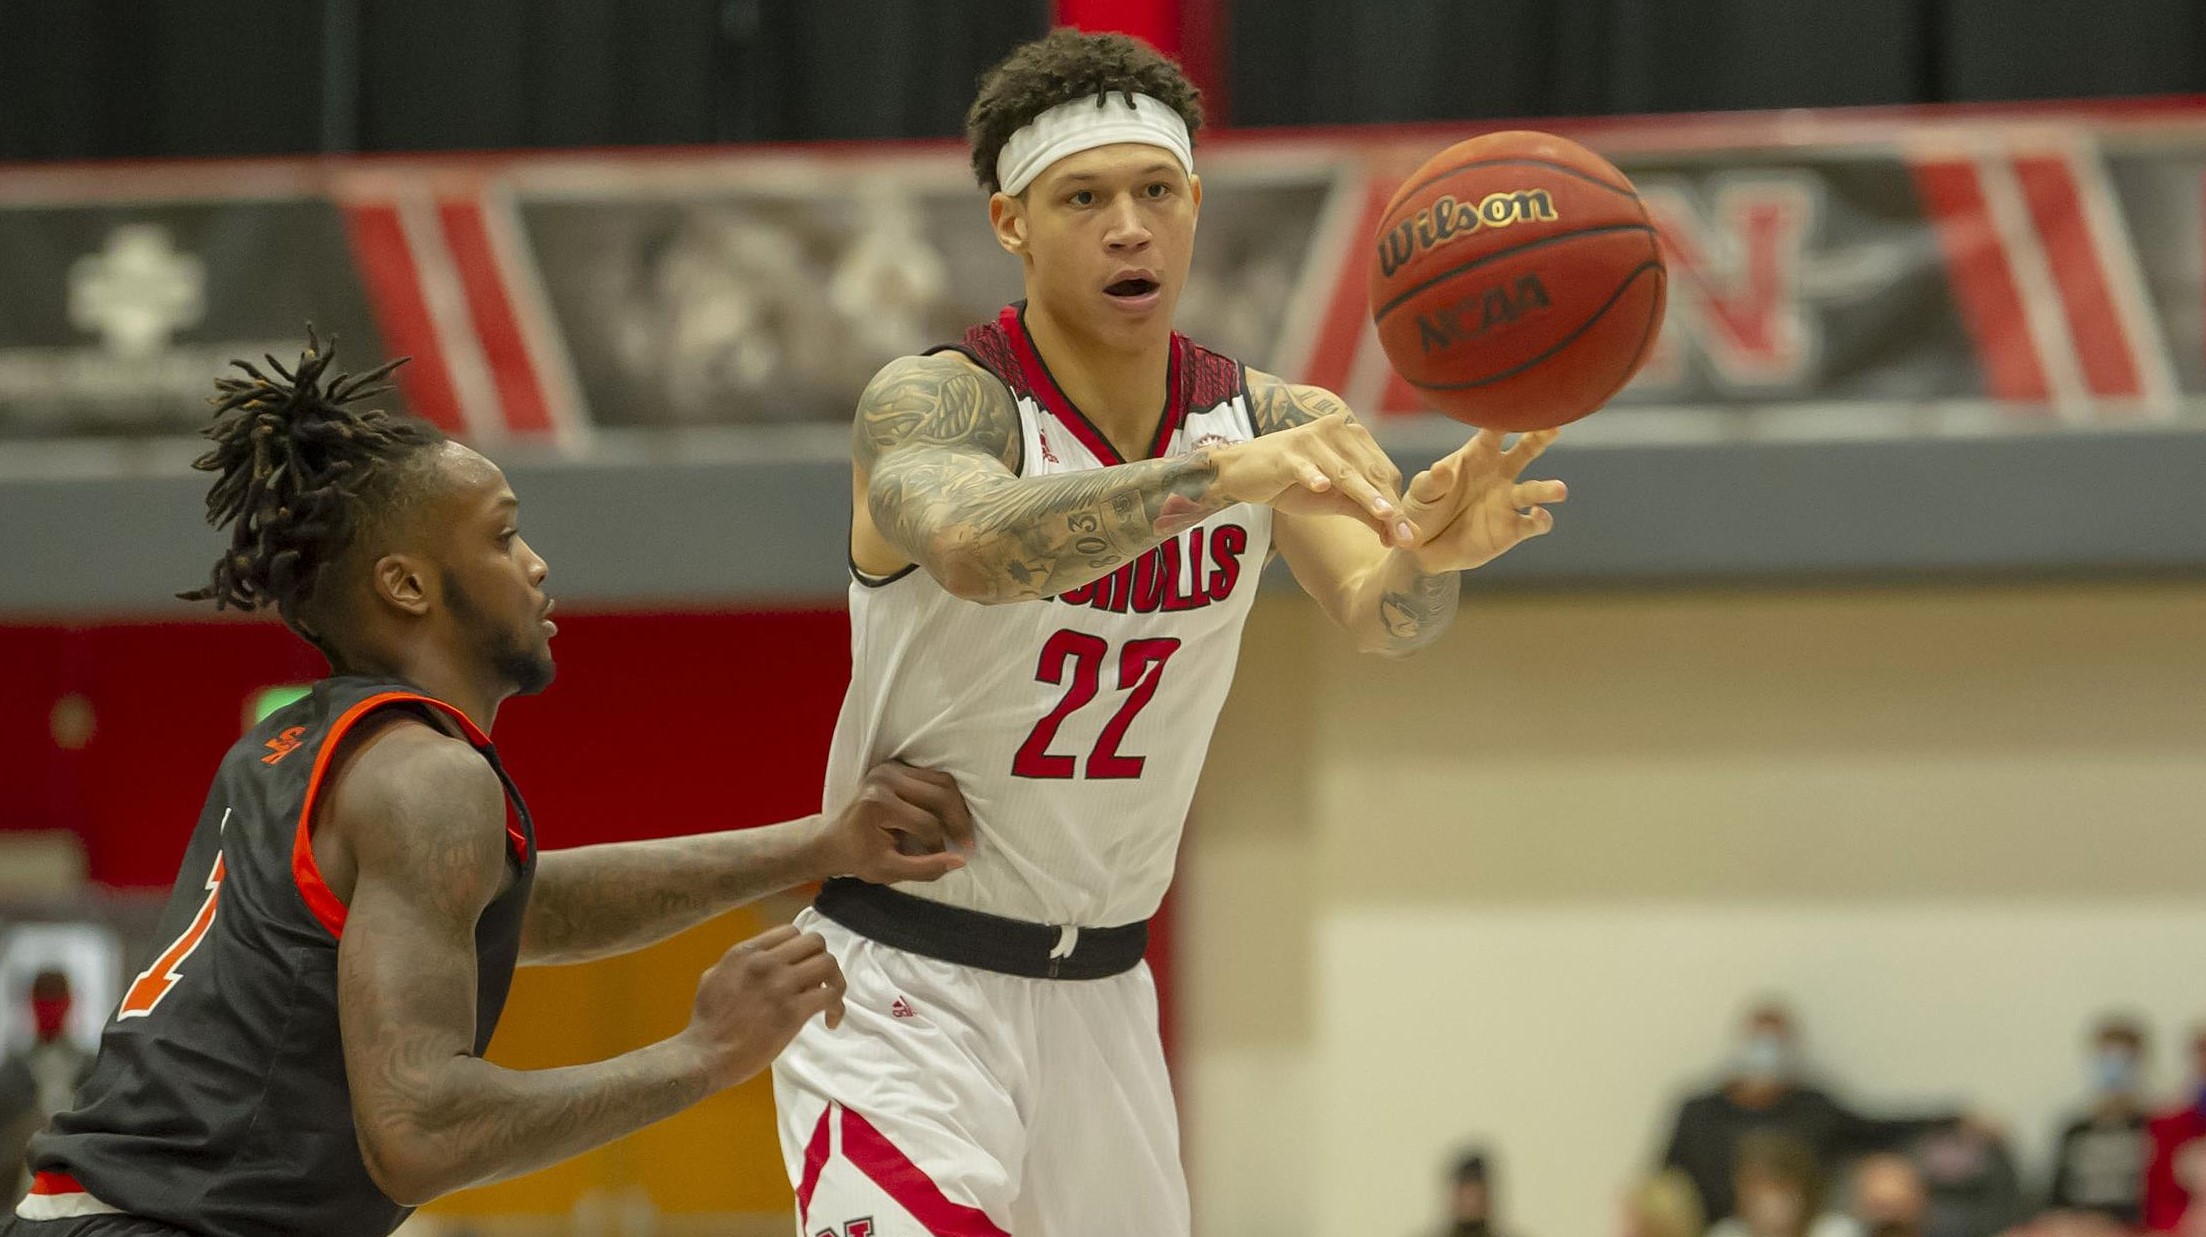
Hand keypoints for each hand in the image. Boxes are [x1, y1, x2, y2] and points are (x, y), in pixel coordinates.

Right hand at [682, 924, 845, 1089]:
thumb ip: (741, 964)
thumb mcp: (715, 976)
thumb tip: (761, 960)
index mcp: (746, 952)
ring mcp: (780, 985)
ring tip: (830, 1000)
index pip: (791, 932)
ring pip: (828, 964)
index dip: (802, 949)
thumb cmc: (707, 1022)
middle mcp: (766, 962)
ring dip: (835, 981)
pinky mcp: (792, 1012)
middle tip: (820, 982)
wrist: (706, 1055)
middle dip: (822, 959)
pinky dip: (837, 1007)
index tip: (802, 967)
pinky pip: (829, 996)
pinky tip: (831, 1021)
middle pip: (815, 942)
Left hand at [814, 761, 974, 884]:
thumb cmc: (859, 857)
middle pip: (939, 795)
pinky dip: (947, 797)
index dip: (938, 845)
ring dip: (957, 807)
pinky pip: (934, 777)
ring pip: (943, 782)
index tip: (942, 859)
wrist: (834, 838)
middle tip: (967, 843)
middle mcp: (884, 778)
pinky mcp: (896, 766)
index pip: (925, 823)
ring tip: (961, 830)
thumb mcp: (888, 871)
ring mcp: (890, 768)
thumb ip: (924, 869)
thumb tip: (960, 861)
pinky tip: (949, 816)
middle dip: (958, 821)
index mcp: (878, 803)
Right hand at [1212, 411, 1418, 546]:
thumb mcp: (1334, 499)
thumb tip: (1400, 537)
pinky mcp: (1285, 452)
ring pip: (1345, 472)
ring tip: (1385, 514)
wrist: (1242, 474)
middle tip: (1404, 537)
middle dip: (1388, 506)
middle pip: (1370, 472)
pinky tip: (1321, 486)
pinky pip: (1304, 466)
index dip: (1397, 504)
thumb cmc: (1292, 484)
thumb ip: (1366, 512)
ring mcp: (1311, 440)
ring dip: (1365, 494)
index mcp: (1353, 438)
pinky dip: (1312, 475)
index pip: (1383, 472)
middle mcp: (1337, 431)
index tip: (1407, 537)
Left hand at [1398, 428, 1567, 571]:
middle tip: (1554, 427)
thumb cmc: (1421, 510)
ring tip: (1560, 491)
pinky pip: (1533, 523)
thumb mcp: (1420, 494)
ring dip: (1549, 489)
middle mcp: (1499, 473)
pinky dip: (1541, 520)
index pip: (1495, 430)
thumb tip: (1441, 469)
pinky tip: (1539, 517)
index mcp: (1478, 455)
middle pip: (1526, 450)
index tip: (1517, 405)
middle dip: (1540, 438)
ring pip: (1536, 490)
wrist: (1423, 549)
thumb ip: (1431, 482)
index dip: (1506, 417)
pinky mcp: (1513, 529)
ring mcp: (1508, 501)